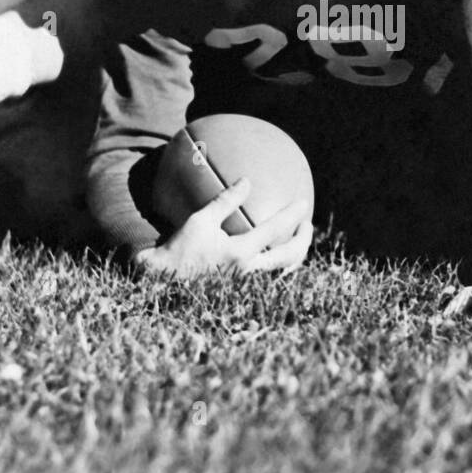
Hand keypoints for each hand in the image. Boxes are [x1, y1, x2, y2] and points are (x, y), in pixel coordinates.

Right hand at [138, 177, 311, 278]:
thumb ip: (225, 201)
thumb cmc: (180, 248)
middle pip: (289, 258)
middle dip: (303, 241)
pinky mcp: (242, 291)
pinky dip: (276, 267)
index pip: (275, 231)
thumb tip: (246, 181)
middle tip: (307, 225)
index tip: (304, 202)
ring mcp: (247, 285)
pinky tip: (271, 256)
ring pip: (282, 273)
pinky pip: (268, 278)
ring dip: (294, 258)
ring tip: (296, 242)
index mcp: (240, 253)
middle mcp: (249, 272)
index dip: (292, 215)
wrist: (164, 282)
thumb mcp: (200, 220)